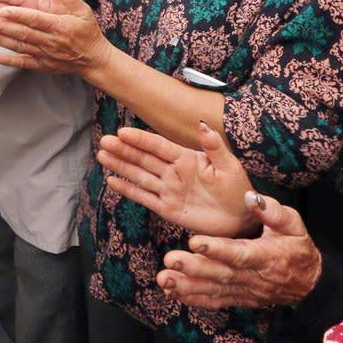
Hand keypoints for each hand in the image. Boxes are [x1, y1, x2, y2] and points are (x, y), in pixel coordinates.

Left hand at [0, 0, 111, 75]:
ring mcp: (43, 54)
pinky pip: (22, 62)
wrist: (94, 58)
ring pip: (17, 45)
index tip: (1, 10)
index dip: (18, 15)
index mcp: (58, 25)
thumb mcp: (82, 8)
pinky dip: (7, 60)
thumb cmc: (86, 30)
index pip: (35, 19)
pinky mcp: (40, 64)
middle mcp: (49, 41)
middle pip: (20, 31)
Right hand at [97, 122, 256, 237]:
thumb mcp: (229, 165)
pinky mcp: (167, 208)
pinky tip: (112, 181)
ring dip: (121, 166)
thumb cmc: (238, 189)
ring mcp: (168, 190)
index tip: (122, 132)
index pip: (159, 146)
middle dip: (123, 150)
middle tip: (104, 141)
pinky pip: (144, 197)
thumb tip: (202, 124)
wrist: (240, 218)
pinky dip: (128, 189)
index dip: (141, 140)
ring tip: (102, 156)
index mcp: (187, 158)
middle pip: (144, 159)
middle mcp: (173, 172)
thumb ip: (214, 146)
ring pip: (140, 176)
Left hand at [157, 192, 321, 309]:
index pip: (240, 254)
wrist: (310, 283)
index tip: (195, 242)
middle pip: (222, 274)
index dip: (218, 250)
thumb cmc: (297, 247)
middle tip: (170, 260)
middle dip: (194, 268)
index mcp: (267, 256)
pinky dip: (194, 299)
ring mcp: (246, 291)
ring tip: (164, 279)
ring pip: (215, 290)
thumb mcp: (294, 224)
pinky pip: (216, 301)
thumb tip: (250, 197)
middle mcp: (254, 277)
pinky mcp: (239, 298)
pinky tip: (174, 293)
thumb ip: (273, 211)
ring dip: (188, 286)